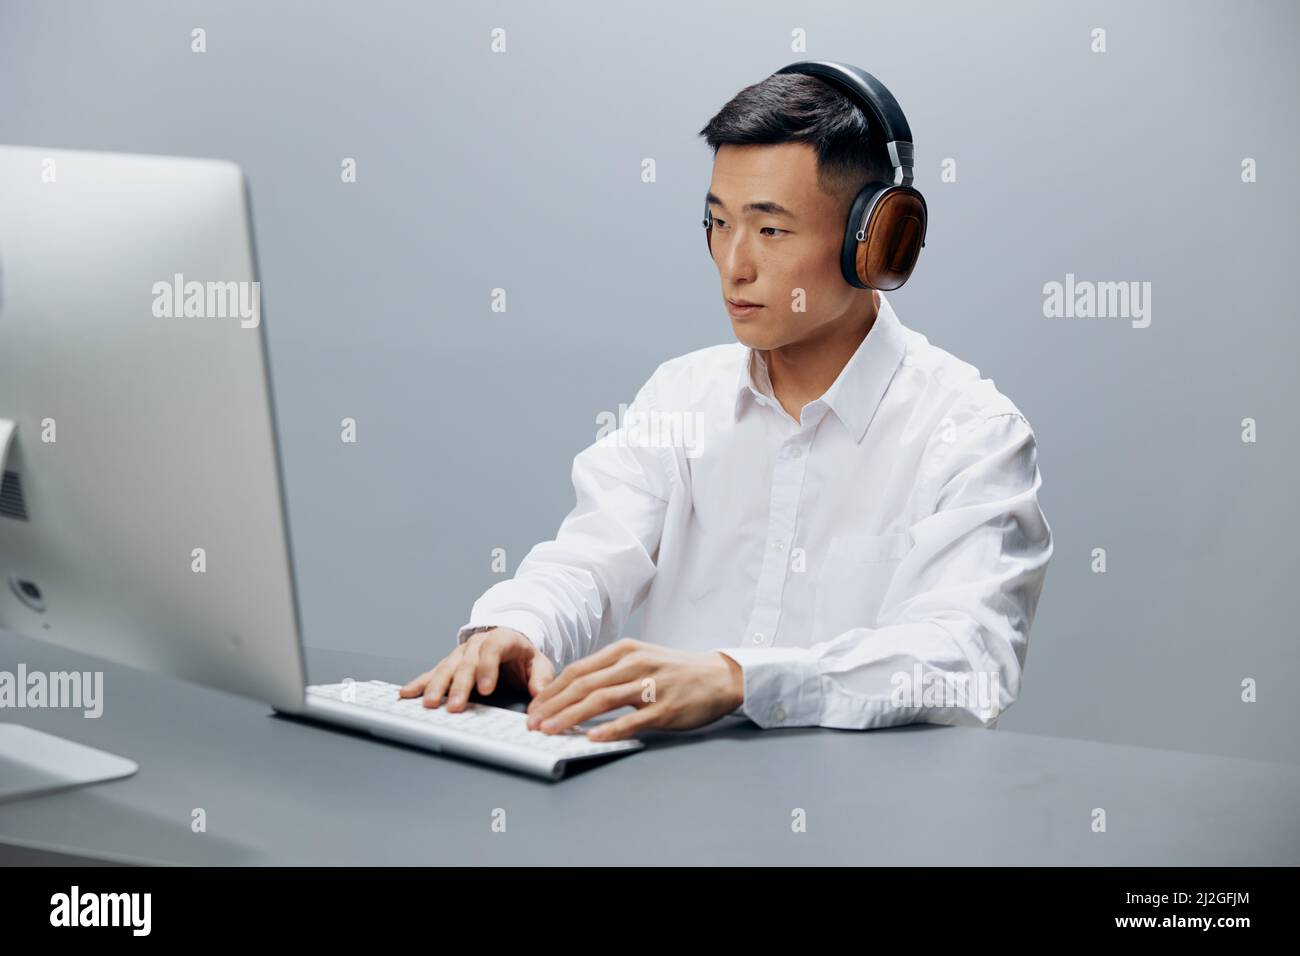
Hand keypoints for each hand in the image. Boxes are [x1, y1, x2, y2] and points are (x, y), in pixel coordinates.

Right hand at [399, 627, 555, 711]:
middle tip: (455, 706)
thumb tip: (540, 693)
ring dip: (437, 686)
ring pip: (447, 667)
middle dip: (460, 685)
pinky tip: (408, 692)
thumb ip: (541, 678)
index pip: (493, 649)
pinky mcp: (450, 664)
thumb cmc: (523, 656)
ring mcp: (461, 653)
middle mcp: (478, 644)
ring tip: (430, 703)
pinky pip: (433, 672)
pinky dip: (420, 683)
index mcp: (502, 638)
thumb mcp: (539, 663)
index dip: (488, 668)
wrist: (510, 643)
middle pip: (466, 662)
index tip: (486, 689)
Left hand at [525, 638, 744, 740]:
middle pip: (584, 684)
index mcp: (624, 650)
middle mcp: (635, 664)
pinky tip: (592, 737)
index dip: (552, 690)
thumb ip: (609, 672)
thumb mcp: (640, 659)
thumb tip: (571, 692)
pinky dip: (610, 728)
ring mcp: (650, 685)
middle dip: (554, 705)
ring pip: (602, 699)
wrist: (718, 676)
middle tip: (533, 723)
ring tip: (552, 730)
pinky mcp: (665, 707)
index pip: (578, 670)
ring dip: (572, 716)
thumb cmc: (674, 670)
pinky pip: (632, 719)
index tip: (534, 707)